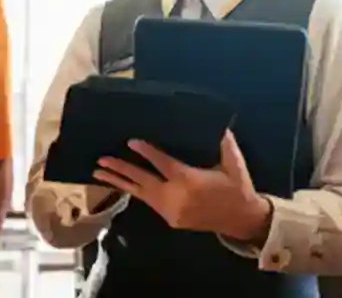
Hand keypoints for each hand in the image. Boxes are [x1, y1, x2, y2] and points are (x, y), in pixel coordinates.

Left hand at [94, 130, 272, 243]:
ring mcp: (170, 211)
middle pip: (143, 181)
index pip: (163, 164)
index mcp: (191, 182)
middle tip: (101, 159)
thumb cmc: (238, 188)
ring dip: (119, 182)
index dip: (147, 152)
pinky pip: (147, 202)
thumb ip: (224, 142)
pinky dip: (133, 191)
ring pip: (140, 194)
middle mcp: (176, 197)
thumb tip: (216, 122)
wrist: (242, 220)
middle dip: (121, 169)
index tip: (131, 141)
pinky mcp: (169, 218)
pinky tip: (121, 183)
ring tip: (99, 173)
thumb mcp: (235, 163)